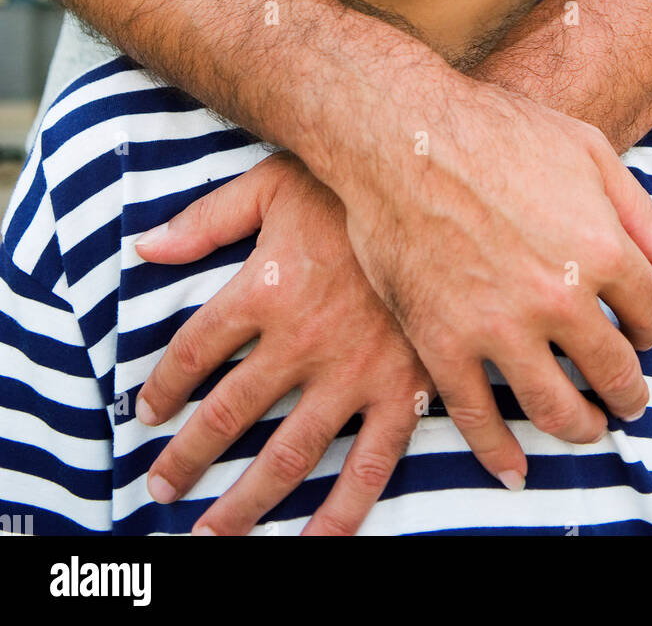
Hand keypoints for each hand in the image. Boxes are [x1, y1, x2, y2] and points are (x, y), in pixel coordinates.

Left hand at [134, 153, 436, 535]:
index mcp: (263, 289)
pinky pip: (369, 467)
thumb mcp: (269, 186)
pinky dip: (342, 513)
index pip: (193, 353)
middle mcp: (300, 341)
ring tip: (212, 531)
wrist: (432, 185)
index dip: (163, 388)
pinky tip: (312, 541)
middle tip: (162, 488)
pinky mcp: (404, 389)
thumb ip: (206, 220)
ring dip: (245, 501)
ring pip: (287, 455)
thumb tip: (145, 247)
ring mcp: (353, 373)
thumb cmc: (347, 186)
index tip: (148, 414)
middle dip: (187, 459)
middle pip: (227, 415)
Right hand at [332, 73, 651, 457]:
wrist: (402, 132)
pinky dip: (499, 452)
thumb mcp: (584, 146)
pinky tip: (514, 469)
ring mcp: (499, 326)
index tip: (636, 330)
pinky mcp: (443, 342)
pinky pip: (476, 416)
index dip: (648, 326)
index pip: (649, 312)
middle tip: (626, 400)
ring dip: (581, 427)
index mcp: (602, 248)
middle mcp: (560, 298)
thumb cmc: (494, 127)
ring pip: (556, 406)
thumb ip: (636, 208)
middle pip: (613, 371)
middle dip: (627, 392)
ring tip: (585, 427)